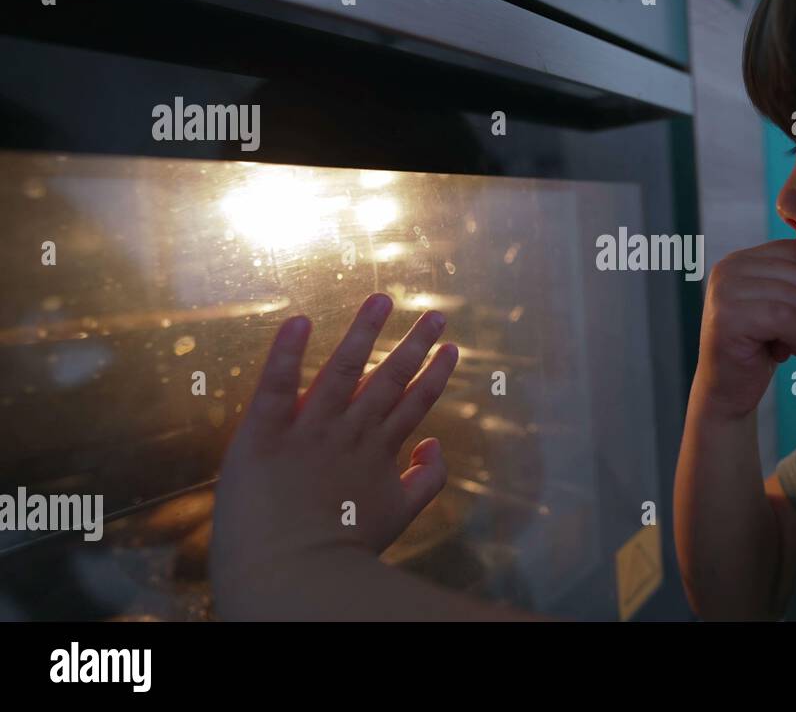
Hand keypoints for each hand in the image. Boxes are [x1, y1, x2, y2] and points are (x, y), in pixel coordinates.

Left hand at [211, 293, 458, 614]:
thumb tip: (435, 442)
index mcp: (378, 452)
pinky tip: (300, 320)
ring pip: (341, 369)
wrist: (291, 577)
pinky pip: (276, 385)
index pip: (413, 403)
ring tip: (382, 298)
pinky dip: (286, 352)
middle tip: (436, 313)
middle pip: (387, 379)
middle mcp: (349, 434)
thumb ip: (426, 480)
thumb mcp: (397, 517)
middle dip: (414, 344)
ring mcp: (309, 431)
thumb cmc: (342, 554)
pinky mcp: (264, 433)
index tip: (452, 348)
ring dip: (363, 332)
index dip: (435, 374)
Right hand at [692, 239, 795, 419]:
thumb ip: (793, 273)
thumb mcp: (777, 301)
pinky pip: (786, 319)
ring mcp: (724, 291)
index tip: (792, 314)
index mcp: (739, 259)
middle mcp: (727, 268)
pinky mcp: (727, 318)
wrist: (727, 392)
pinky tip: (783, 352)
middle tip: (787, 332)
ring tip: (781, 342)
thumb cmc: (760, 347)